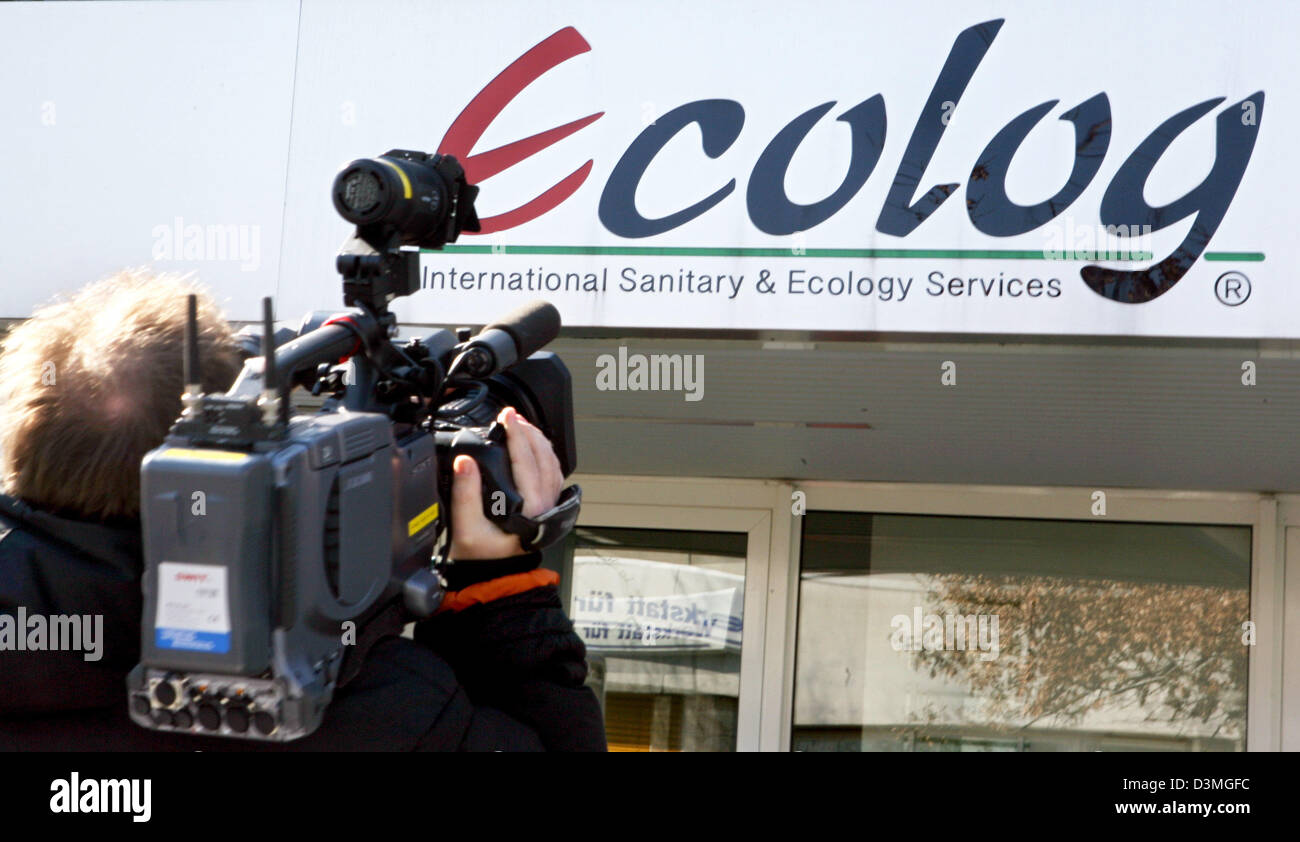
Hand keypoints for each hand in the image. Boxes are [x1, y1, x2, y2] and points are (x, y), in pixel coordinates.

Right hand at [448, 406, 563, 560]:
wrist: (492, 574)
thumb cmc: (480, 555)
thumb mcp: (464, 527)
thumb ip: (464, 493)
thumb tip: (465, 461)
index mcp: (529, 509)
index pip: (526, 461)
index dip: (516, 434)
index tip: (506, 416)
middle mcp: (545, 505)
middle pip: (543, 456)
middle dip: (527, 431)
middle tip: (511, 415)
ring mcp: (549, 504)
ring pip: (552, 462)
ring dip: (538, 439)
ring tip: (520, 424)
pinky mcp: (546, 504)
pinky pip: (552, 471)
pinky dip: (543, 453)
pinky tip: (532, 444)